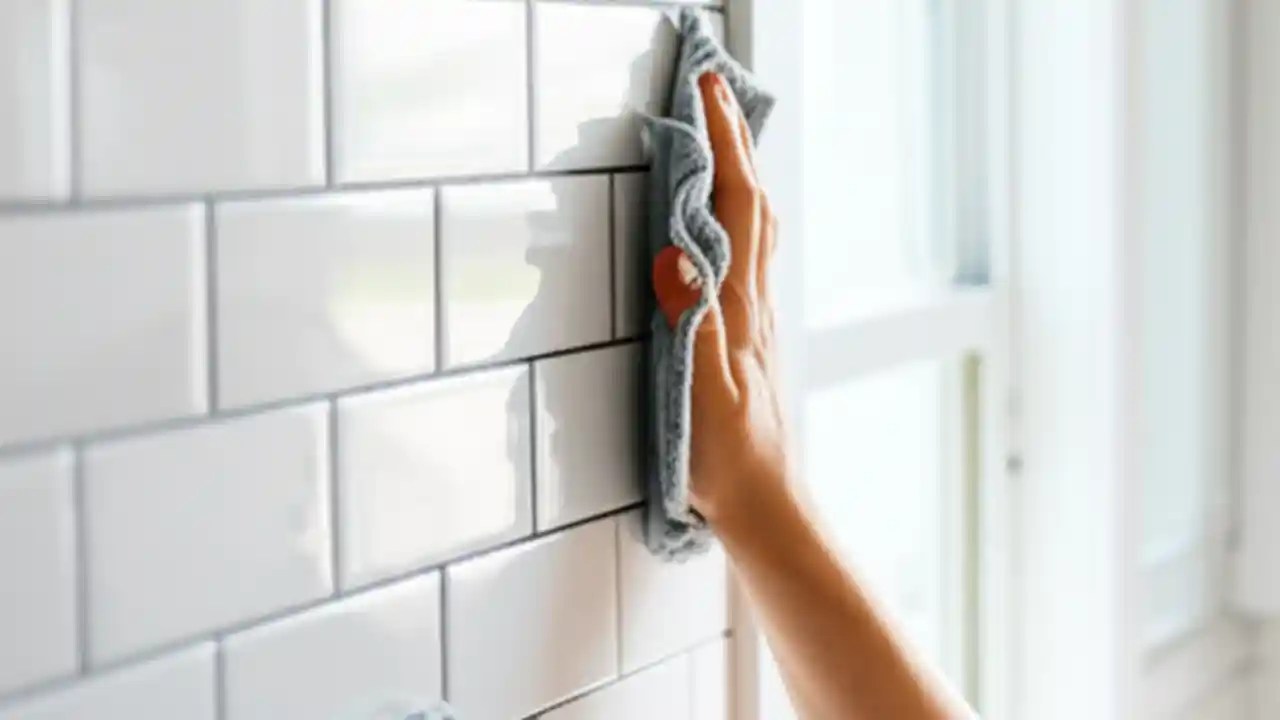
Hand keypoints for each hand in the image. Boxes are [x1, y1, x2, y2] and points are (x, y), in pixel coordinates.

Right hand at [652, 72, 788, 528]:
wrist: (764, 502)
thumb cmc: (728, 458)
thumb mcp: (699, 392)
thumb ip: (691, 325)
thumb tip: (676, 255)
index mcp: (739, 308)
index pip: (737, 207)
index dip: (726, 145)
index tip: (710, 91)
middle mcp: (753, 303)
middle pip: (756, 205)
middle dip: (738, 142)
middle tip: (716, 94)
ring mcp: (754, 319)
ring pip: (758, 229)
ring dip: (742, 174)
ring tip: (723, 140)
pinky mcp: (747, 336)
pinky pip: (748, 257)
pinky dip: (738, 217)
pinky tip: (724, 224)